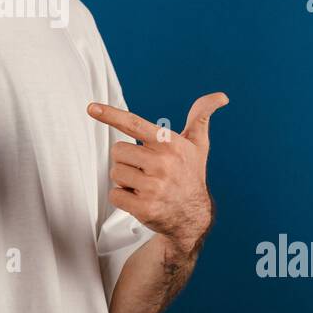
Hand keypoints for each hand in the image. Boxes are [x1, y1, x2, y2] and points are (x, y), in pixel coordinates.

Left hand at [87, 92, 229, 254]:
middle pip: (118, 151)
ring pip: (115, 173)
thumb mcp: (198, 145)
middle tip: (145, 169)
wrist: (194, 215)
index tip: (91, 108)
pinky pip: (115, 195)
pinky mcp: (145, 208)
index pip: (134, 124)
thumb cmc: (190, 174)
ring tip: (145, 185)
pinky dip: (123, 198)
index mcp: (170, 144)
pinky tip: (141, 199)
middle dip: (126, 160)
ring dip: (125, 180)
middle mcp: (162, 163)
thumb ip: (201, 116)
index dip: (111, 115)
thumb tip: (221, 97)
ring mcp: (153, 187)